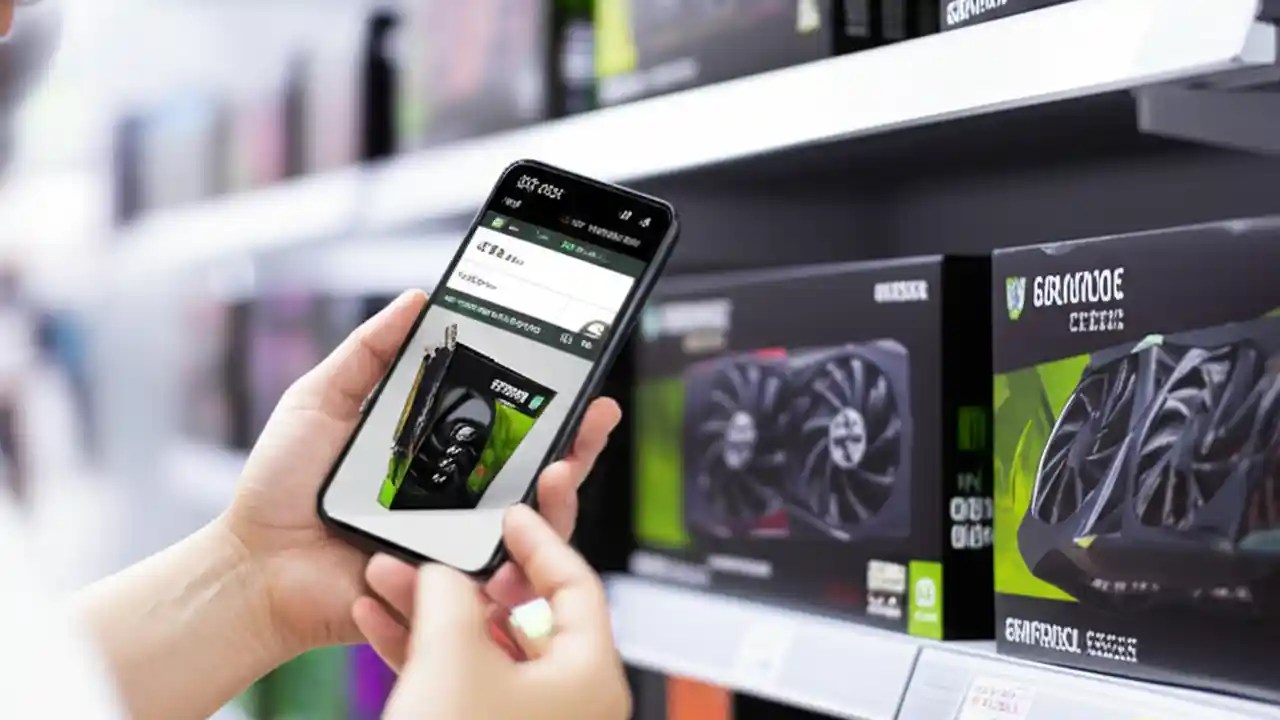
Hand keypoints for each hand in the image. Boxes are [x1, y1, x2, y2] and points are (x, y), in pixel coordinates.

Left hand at [222, 290, 621, 653]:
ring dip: (560, 501)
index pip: (511, 427)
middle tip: (596, 417)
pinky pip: (494, 579)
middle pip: (540, 476)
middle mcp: (459, 499)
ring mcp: (456, 545)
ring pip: (534, 530)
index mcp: (438, 452)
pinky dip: (516, 560)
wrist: (252, 561)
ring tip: (559, 472)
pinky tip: (517, 534)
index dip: (552, 405)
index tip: (580, 378)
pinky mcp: (445, 589)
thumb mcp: (322, 400)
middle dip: (580, 446)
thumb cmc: (282, 486)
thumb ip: (369, 352)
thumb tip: (418, 300)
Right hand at [383, 506, 630, 719]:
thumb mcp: (451, 656)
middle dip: (465, 580)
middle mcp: (568, 702)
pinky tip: (376, 622)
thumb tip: (443, 572)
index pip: (577, 585)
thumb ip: (450, 593)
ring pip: (483, 649)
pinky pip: (461, 683)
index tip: (511, 512)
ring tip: (384, 578)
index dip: (540, 540)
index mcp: (590, 677)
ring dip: (432, 613)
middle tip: (438, 551)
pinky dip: (422, 652)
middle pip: (523, 615)